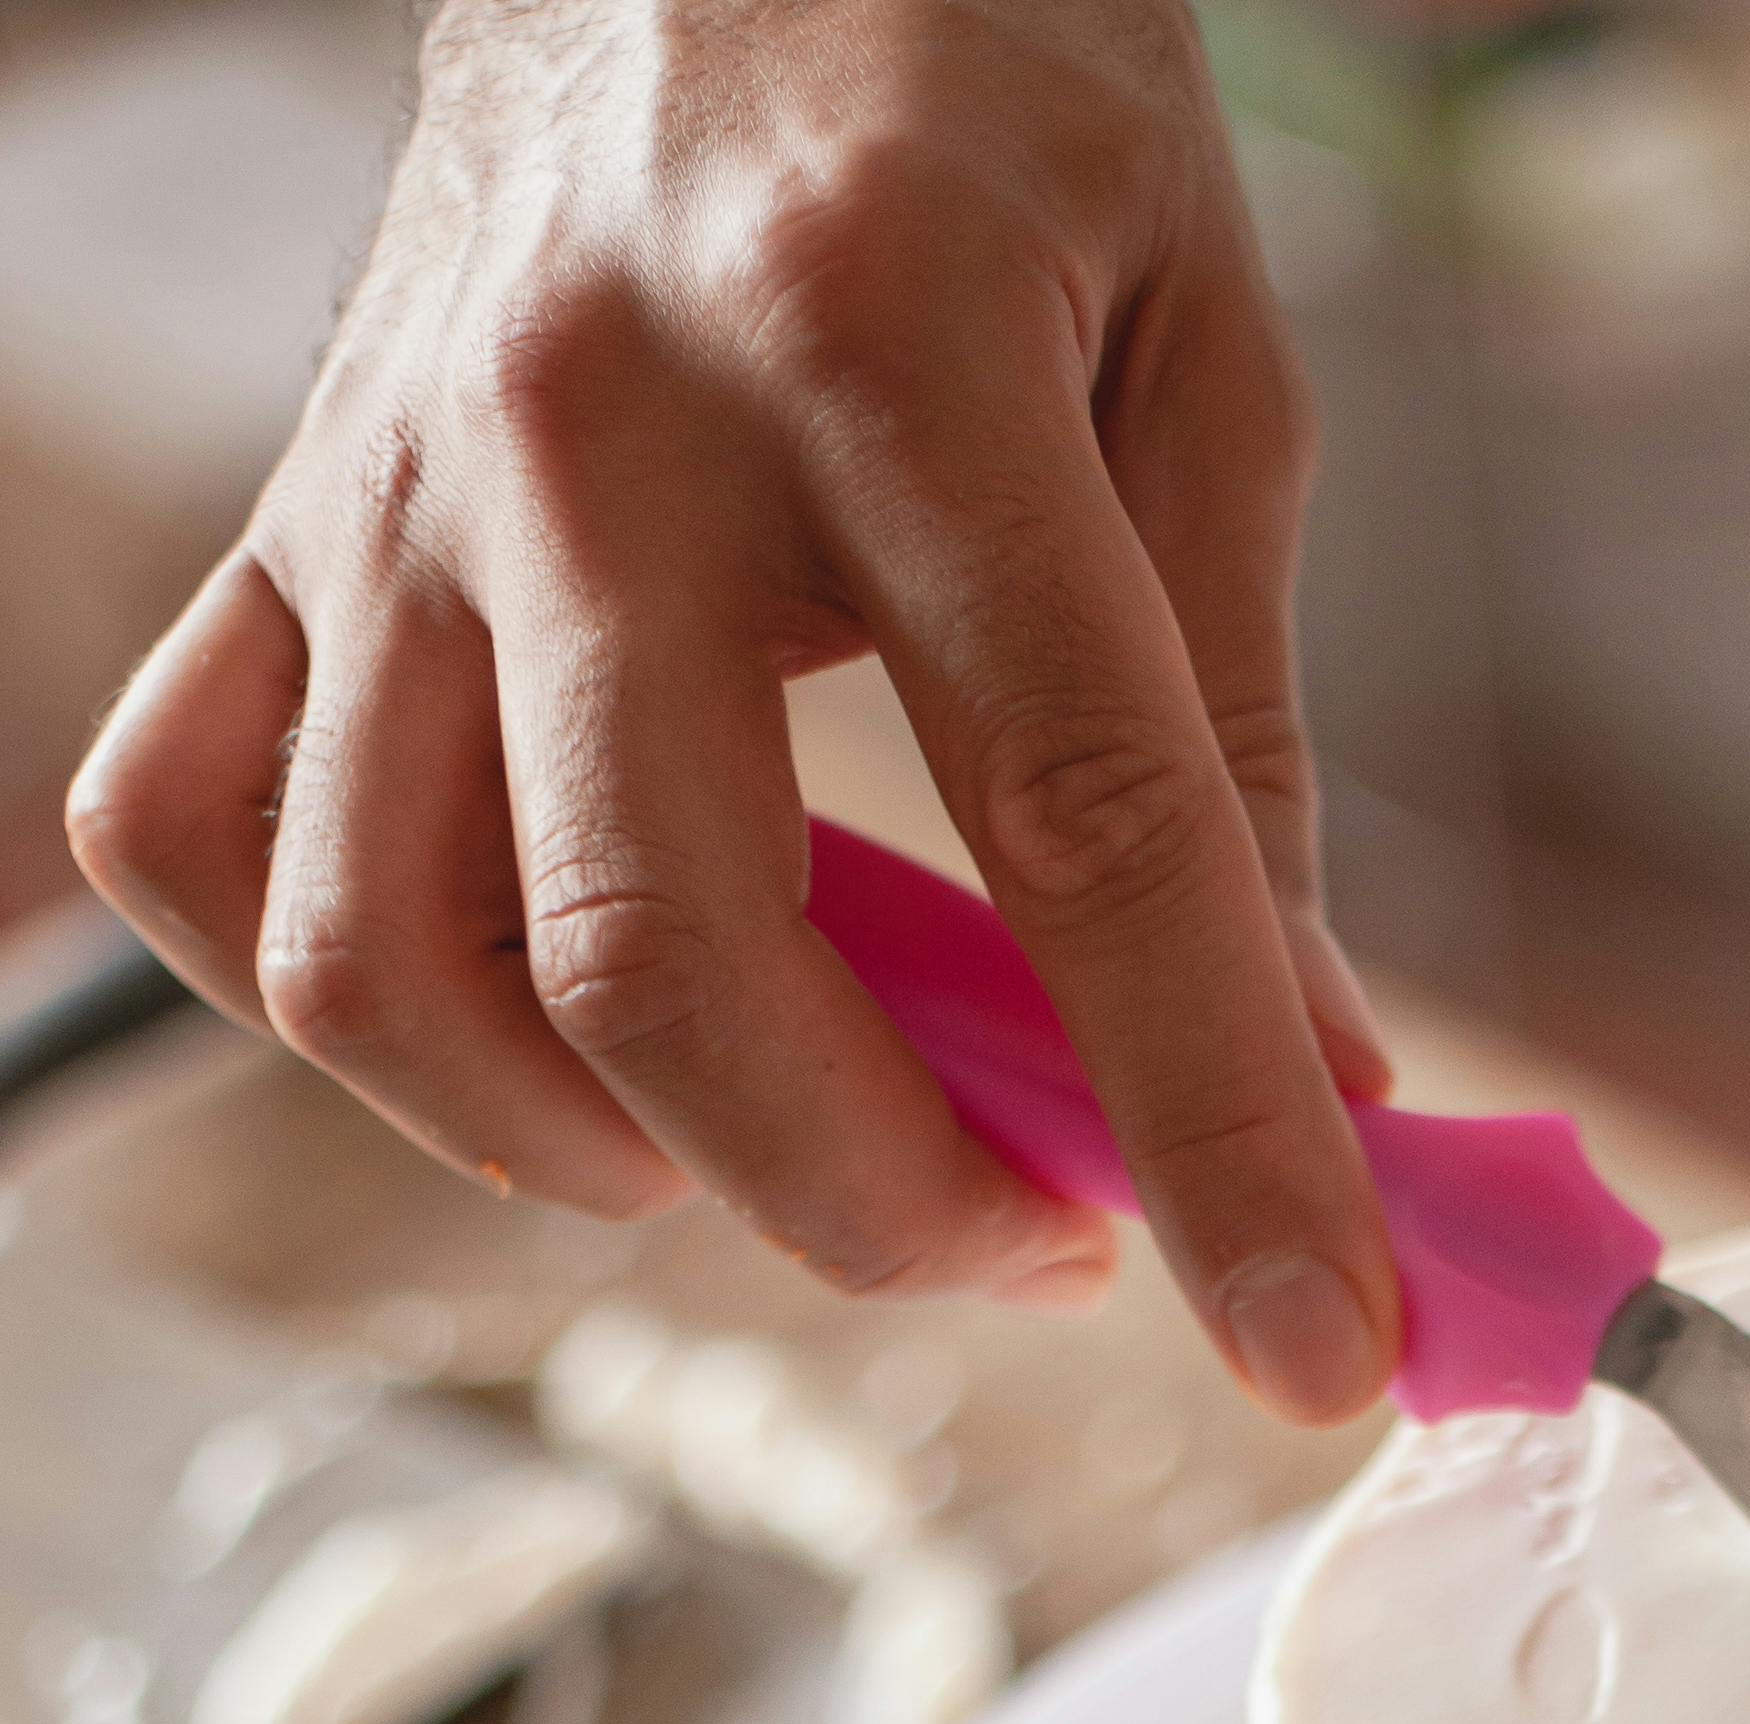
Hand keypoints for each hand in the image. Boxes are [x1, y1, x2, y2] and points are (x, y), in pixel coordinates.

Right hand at [65, 0, 1395, 1417]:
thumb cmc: (982, 87)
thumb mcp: (1204, 346)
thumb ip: (1234, 727)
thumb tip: (1311, 1075)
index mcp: (888, 335)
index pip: (1080, 820)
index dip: (1215, 1124)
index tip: (1319, 1346)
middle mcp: (592, 423)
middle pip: (670, 967)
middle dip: (890, 1198)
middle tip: (1049, 1228)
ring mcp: (393, 486)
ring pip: (402, 968)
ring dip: (625, 1156)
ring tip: (818, 1139)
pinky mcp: (283, 529)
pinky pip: (206, 853)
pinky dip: (363, 1022)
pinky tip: (554, 1039)